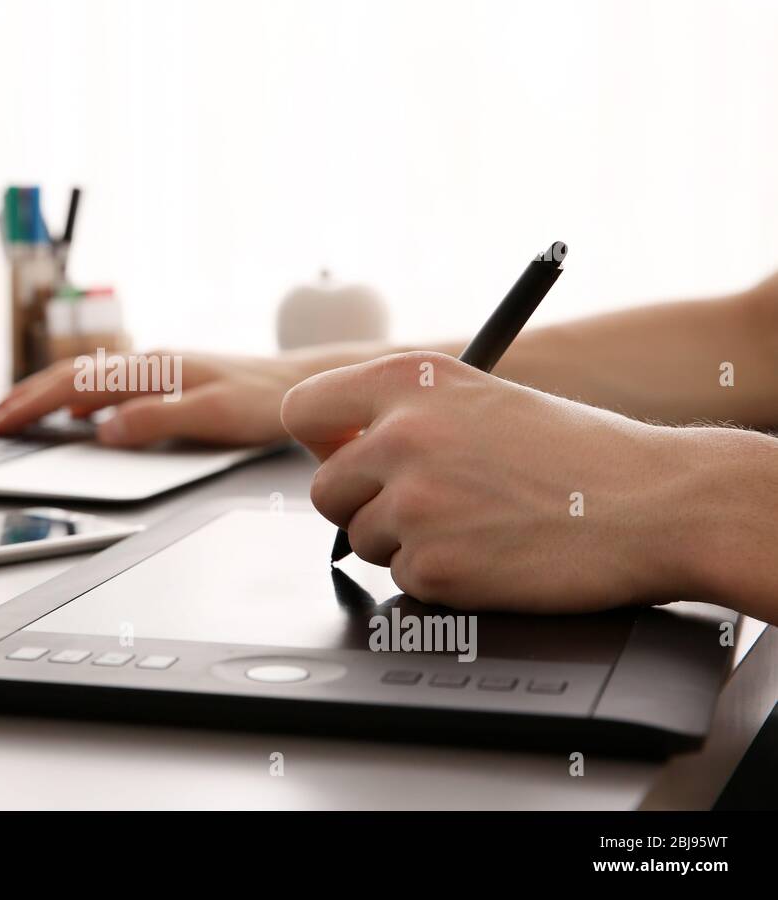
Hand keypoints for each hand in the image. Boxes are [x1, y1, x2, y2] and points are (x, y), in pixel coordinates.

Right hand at [0, 351, 317, 447]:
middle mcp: (148, 363)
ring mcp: (156, 370)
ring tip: (16, 415)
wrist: (302, 385)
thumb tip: (102, 430)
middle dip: (26, 400)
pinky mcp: (166, 380)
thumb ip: (156, 420)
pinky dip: (76, 400)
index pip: (75, 385)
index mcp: (152, 368)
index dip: (32, 405)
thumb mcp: (212, 416)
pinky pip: (107, 387)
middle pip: (71, 377)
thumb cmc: (262, 401)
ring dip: (46, 397)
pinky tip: (74, 416)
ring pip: (86, 380)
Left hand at [280, 351, 695, 612]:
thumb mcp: (478, 397)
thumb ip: (400, 414)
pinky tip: (491, 552)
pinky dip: (440, 577)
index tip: (344, 453)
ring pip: (361, 540)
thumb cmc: (574, 452)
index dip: (322, 440)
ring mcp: (413, 504)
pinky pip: (403, 580)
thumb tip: (334, 448)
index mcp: (408, 378)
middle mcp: (399, 435)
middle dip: (361, 504)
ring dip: (405, 541)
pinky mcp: (433, 566)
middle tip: (424, 504)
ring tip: (476, 522)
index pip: (302, 410)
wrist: (655, 503)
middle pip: (324, 490)